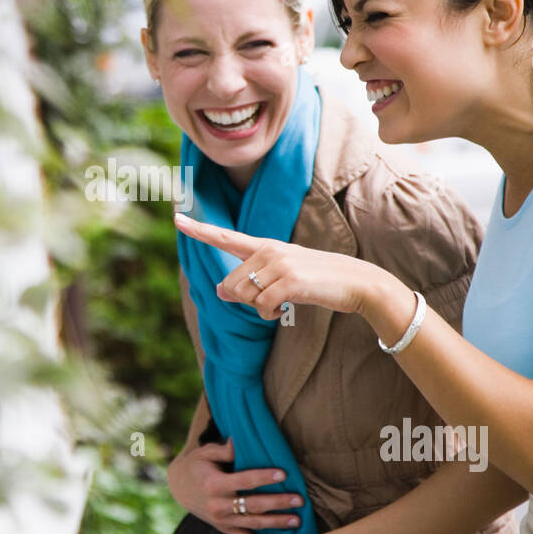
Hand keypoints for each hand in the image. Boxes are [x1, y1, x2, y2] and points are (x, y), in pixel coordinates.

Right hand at [167, 437, 302, 533]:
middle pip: (253, 505)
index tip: (284, 474)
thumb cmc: (197, 465)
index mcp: (214, 484)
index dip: (264, 477)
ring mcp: (221, 520)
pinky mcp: (224, 528)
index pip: (244, 481)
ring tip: (297, 520)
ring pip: (253, 523)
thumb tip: (241, 441)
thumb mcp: (206, 453)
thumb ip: (226, 450)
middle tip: (299, 500)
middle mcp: (218, 505)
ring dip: (276, 523)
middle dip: (278, 503)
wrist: (179, 488)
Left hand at [174, 212, 367, 318]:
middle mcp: (269, 250)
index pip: (226, 236)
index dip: (199, 230)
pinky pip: (262, 306)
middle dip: (244, 300)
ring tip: (282, 303)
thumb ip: (250, 281)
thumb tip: (219, 292)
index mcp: (266, 246)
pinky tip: (286, 310)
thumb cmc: (317, 281)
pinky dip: (271, 315)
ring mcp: (279, 264)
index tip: (176, 218)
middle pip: (231, 283)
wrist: (356, 282)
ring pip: (244, 295)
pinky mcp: (289, 281)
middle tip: (270, 302)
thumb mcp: (282, 276)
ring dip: (259, 309)